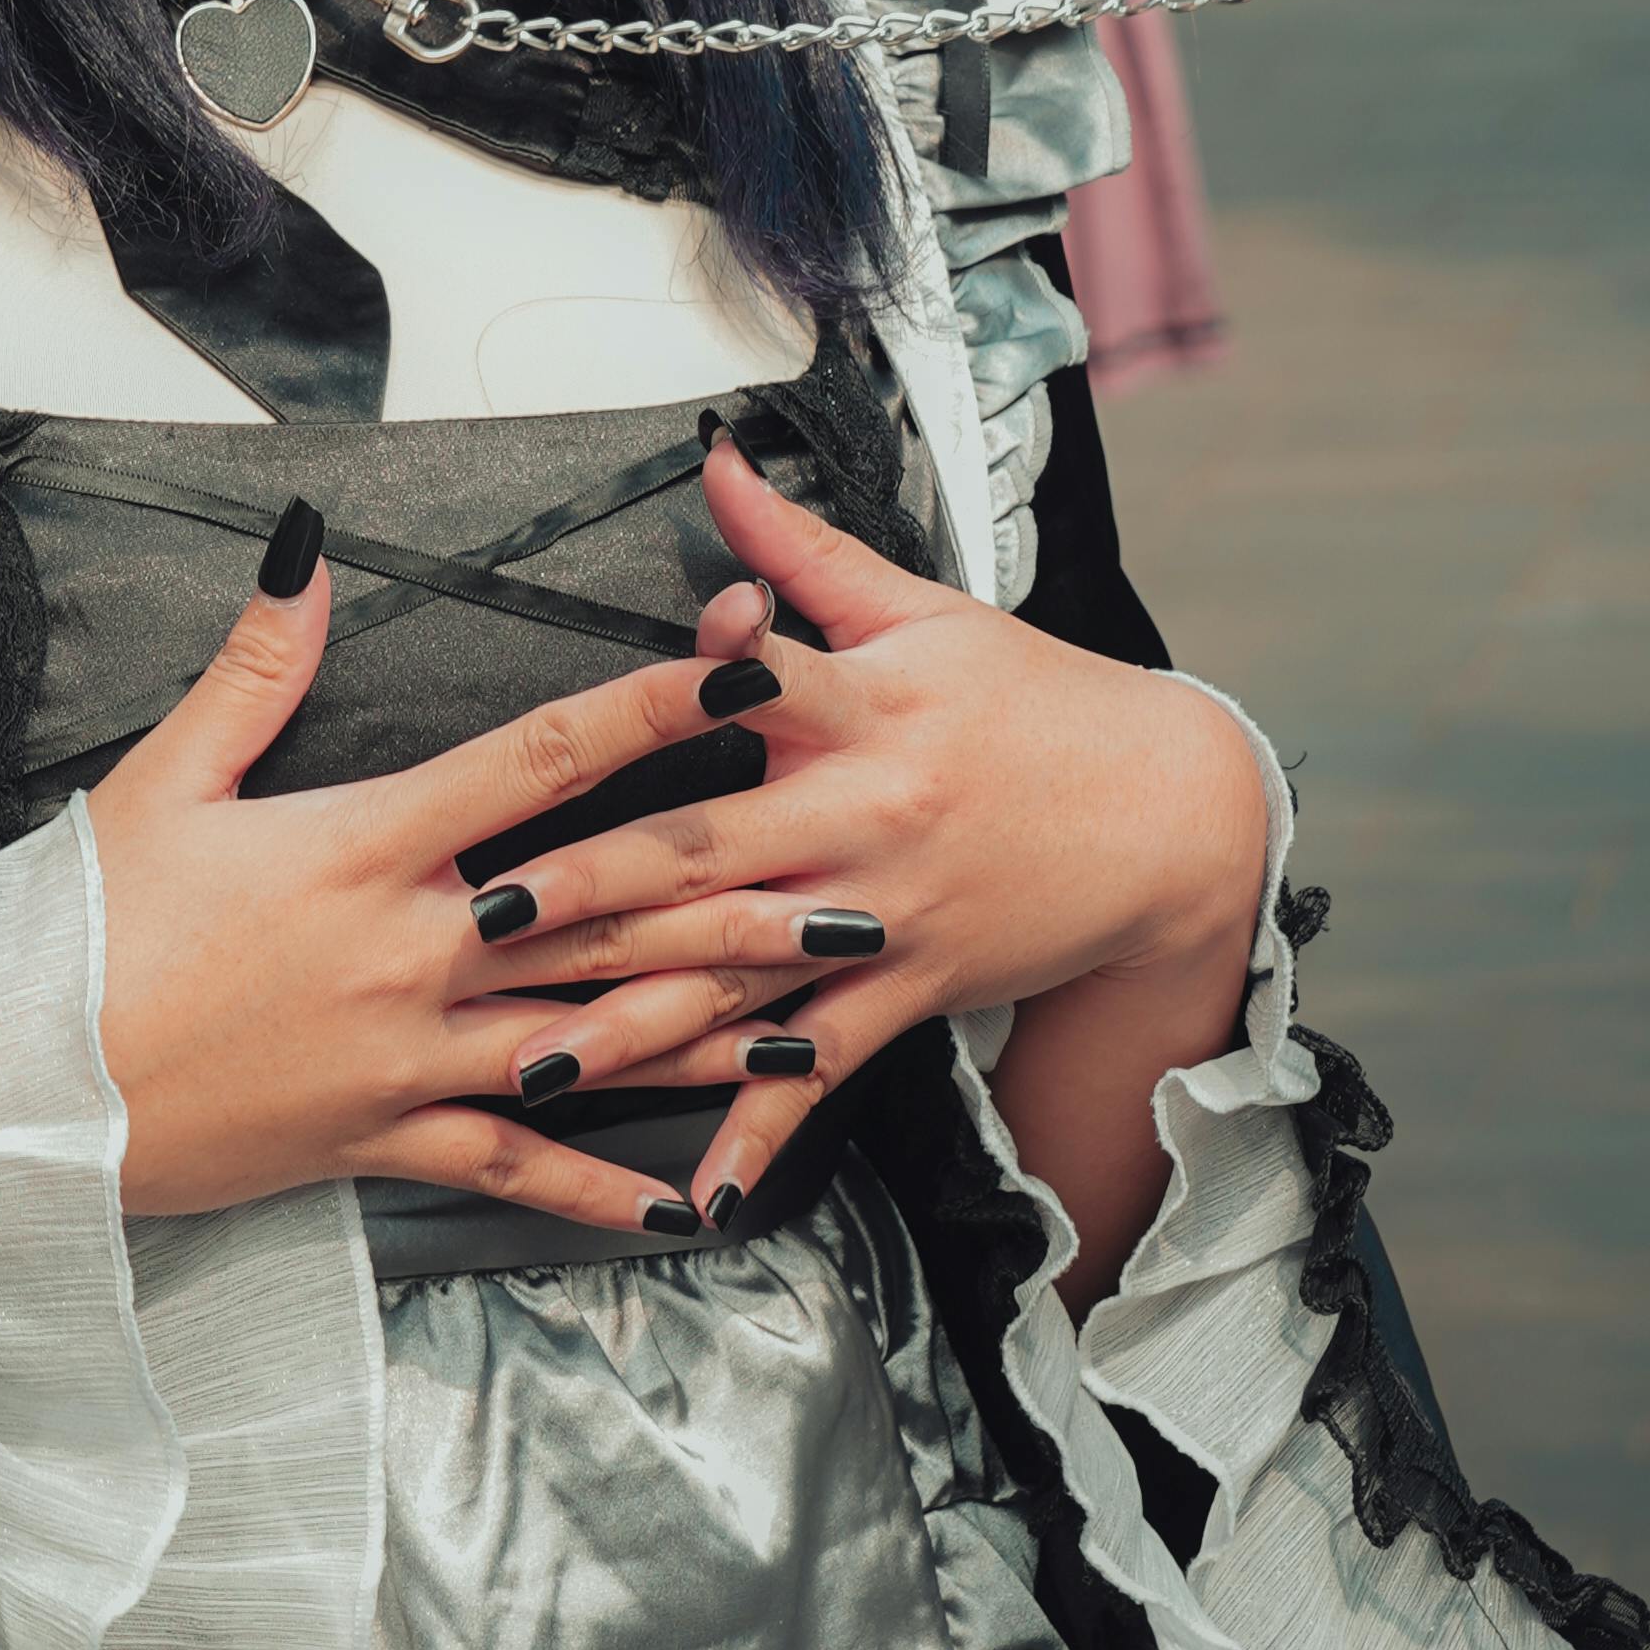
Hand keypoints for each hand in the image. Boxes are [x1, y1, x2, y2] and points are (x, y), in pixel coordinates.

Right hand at [84, 525, 835, 1234]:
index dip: (651, 710)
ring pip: (588, 1036)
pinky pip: (513, 1166)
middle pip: (602, 906)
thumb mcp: (158, 783)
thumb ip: (253, 667)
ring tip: (814, 1018)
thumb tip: (304, 551)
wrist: (16, 1095)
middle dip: (737, 886)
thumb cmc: (80, 933)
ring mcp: (405, 1055)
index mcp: (362, 845)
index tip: (745, 672)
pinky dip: (599, 1187)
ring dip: (710, 1028)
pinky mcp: (381, 1139)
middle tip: (855, 872)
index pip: (537, 760)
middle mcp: (411, 950)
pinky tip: (686, 1200)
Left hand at [479, 446, 1266, 1254]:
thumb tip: (715, 459)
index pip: (745, 689)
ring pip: (742, 975)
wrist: (1170, 816)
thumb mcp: (925, 611)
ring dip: (635, 1025)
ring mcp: (884, 916)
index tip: (559, 729)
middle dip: (588, 892)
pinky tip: (696, 1190)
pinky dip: (760, 1129)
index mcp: (862, 707)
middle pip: (710, 853)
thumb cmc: (1034, 702)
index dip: (661, 697)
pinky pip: (818, 1068)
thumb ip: (802, 547)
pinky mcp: (907, 990)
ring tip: (533, 1062)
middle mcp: (864, 816)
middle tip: (479, 921)